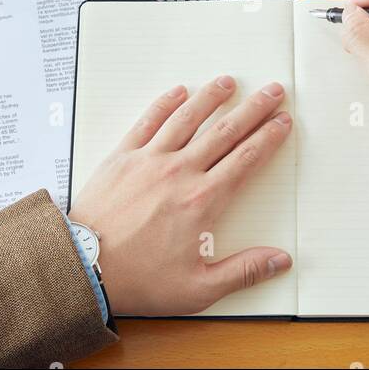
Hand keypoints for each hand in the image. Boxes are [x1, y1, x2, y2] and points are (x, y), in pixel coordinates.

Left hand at [68, 76, 293, 315]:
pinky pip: (148, 121)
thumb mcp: (198, 288)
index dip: (269, 137)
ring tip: (228, 81)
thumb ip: (243, 271)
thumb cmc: (139, 279)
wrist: (85, 268)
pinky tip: (178, 91)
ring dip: (211, 96)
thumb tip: (281, 261)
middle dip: (253, 109)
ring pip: (188, 118)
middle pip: (225, 131)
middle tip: (272, 91)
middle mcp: (180, 172)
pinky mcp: (122, 156)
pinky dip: (165, 103)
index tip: (283, 121)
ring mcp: (150, 159)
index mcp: (203, 200)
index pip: (246, 159)